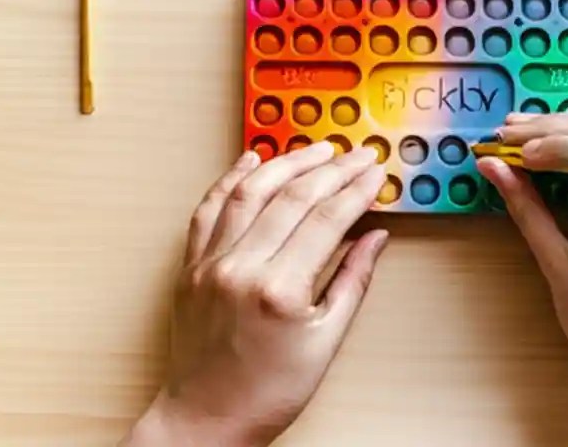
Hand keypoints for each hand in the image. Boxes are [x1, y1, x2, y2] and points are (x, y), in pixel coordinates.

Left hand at [122, 142, 388, 446]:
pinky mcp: (190, 265)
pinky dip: (232, 179)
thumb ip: (353, 282)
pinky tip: (253, 160)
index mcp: (280, 291)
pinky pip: (210, 208)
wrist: (205, 421)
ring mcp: (210, 263)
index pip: (328, 219)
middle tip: (356, 155)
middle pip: (293, 197)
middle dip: (331, 169)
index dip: (356, 190)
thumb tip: (376, 239)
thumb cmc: (266, 394)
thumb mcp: (326, 343)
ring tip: (316, 148)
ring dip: (287, 162)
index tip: (375, 172)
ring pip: (250, 191)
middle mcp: (241, 268)